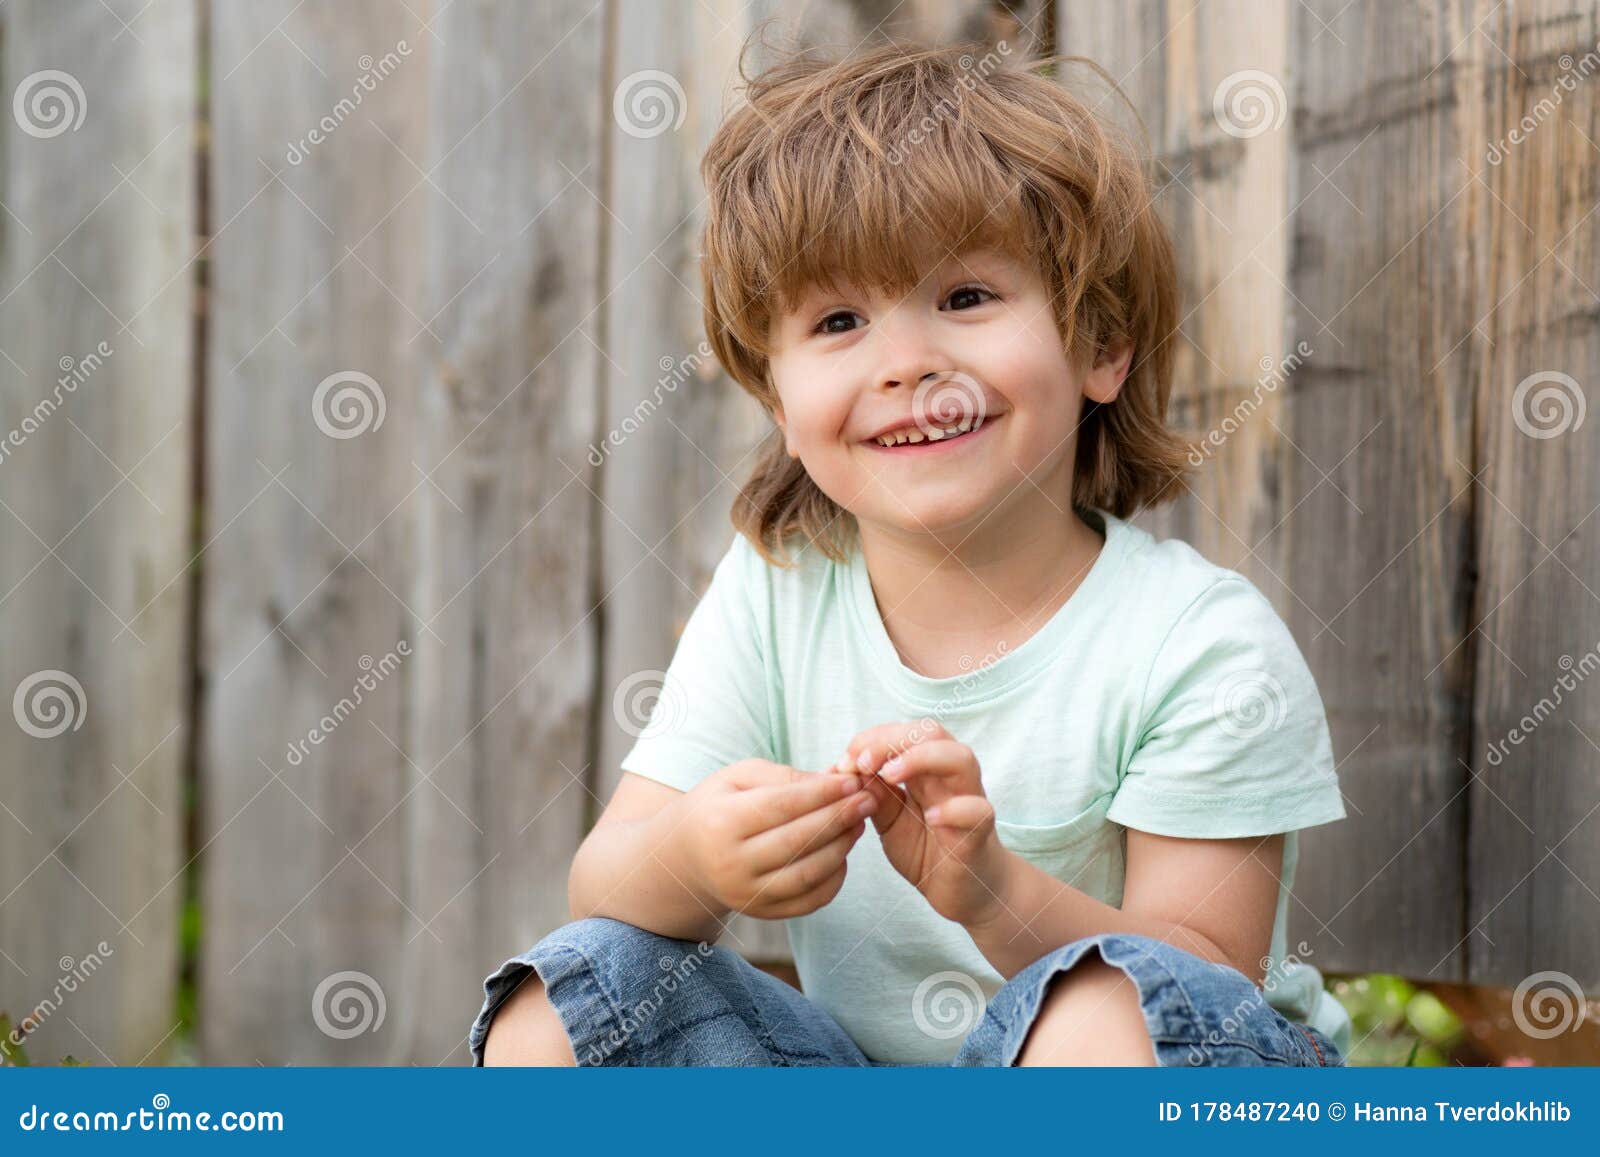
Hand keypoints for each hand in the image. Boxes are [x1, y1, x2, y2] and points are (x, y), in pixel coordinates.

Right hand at [678, 758, 876, 919]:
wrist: (687, 858)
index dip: (821, 793)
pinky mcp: (763, 913)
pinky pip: (810, 900)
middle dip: (839, 818)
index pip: (781, 806)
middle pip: (797, 841)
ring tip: (860, 822)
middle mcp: (730, 864)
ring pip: (808, 874)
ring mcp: (747, 894)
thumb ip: (781, 775)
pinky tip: (844, 852)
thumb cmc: (718, 806)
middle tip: (869, 799)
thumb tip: (831, 781)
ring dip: (843, 847)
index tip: (853, 780)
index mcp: (720, 823)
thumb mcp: (736, 777)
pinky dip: (835, 877)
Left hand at [833, 720, 1012, 926]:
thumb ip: (872, 794)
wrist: (961, 890)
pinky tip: (930, 817)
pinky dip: (954, 809)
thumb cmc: (926, 849)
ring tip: (889, 776)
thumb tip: (845, 771)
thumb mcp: (888, 821)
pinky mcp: (979, 833)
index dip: (872, 739)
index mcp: (926, 770)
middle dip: (893, 739)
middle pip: (933, 733)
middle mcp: (949, 777)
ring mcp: (968, 801)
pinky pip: (978, 811)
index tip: (844, 762)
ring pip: (960, 759)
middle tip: (862, 763)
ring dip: (920, 759)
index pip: (904, 732)